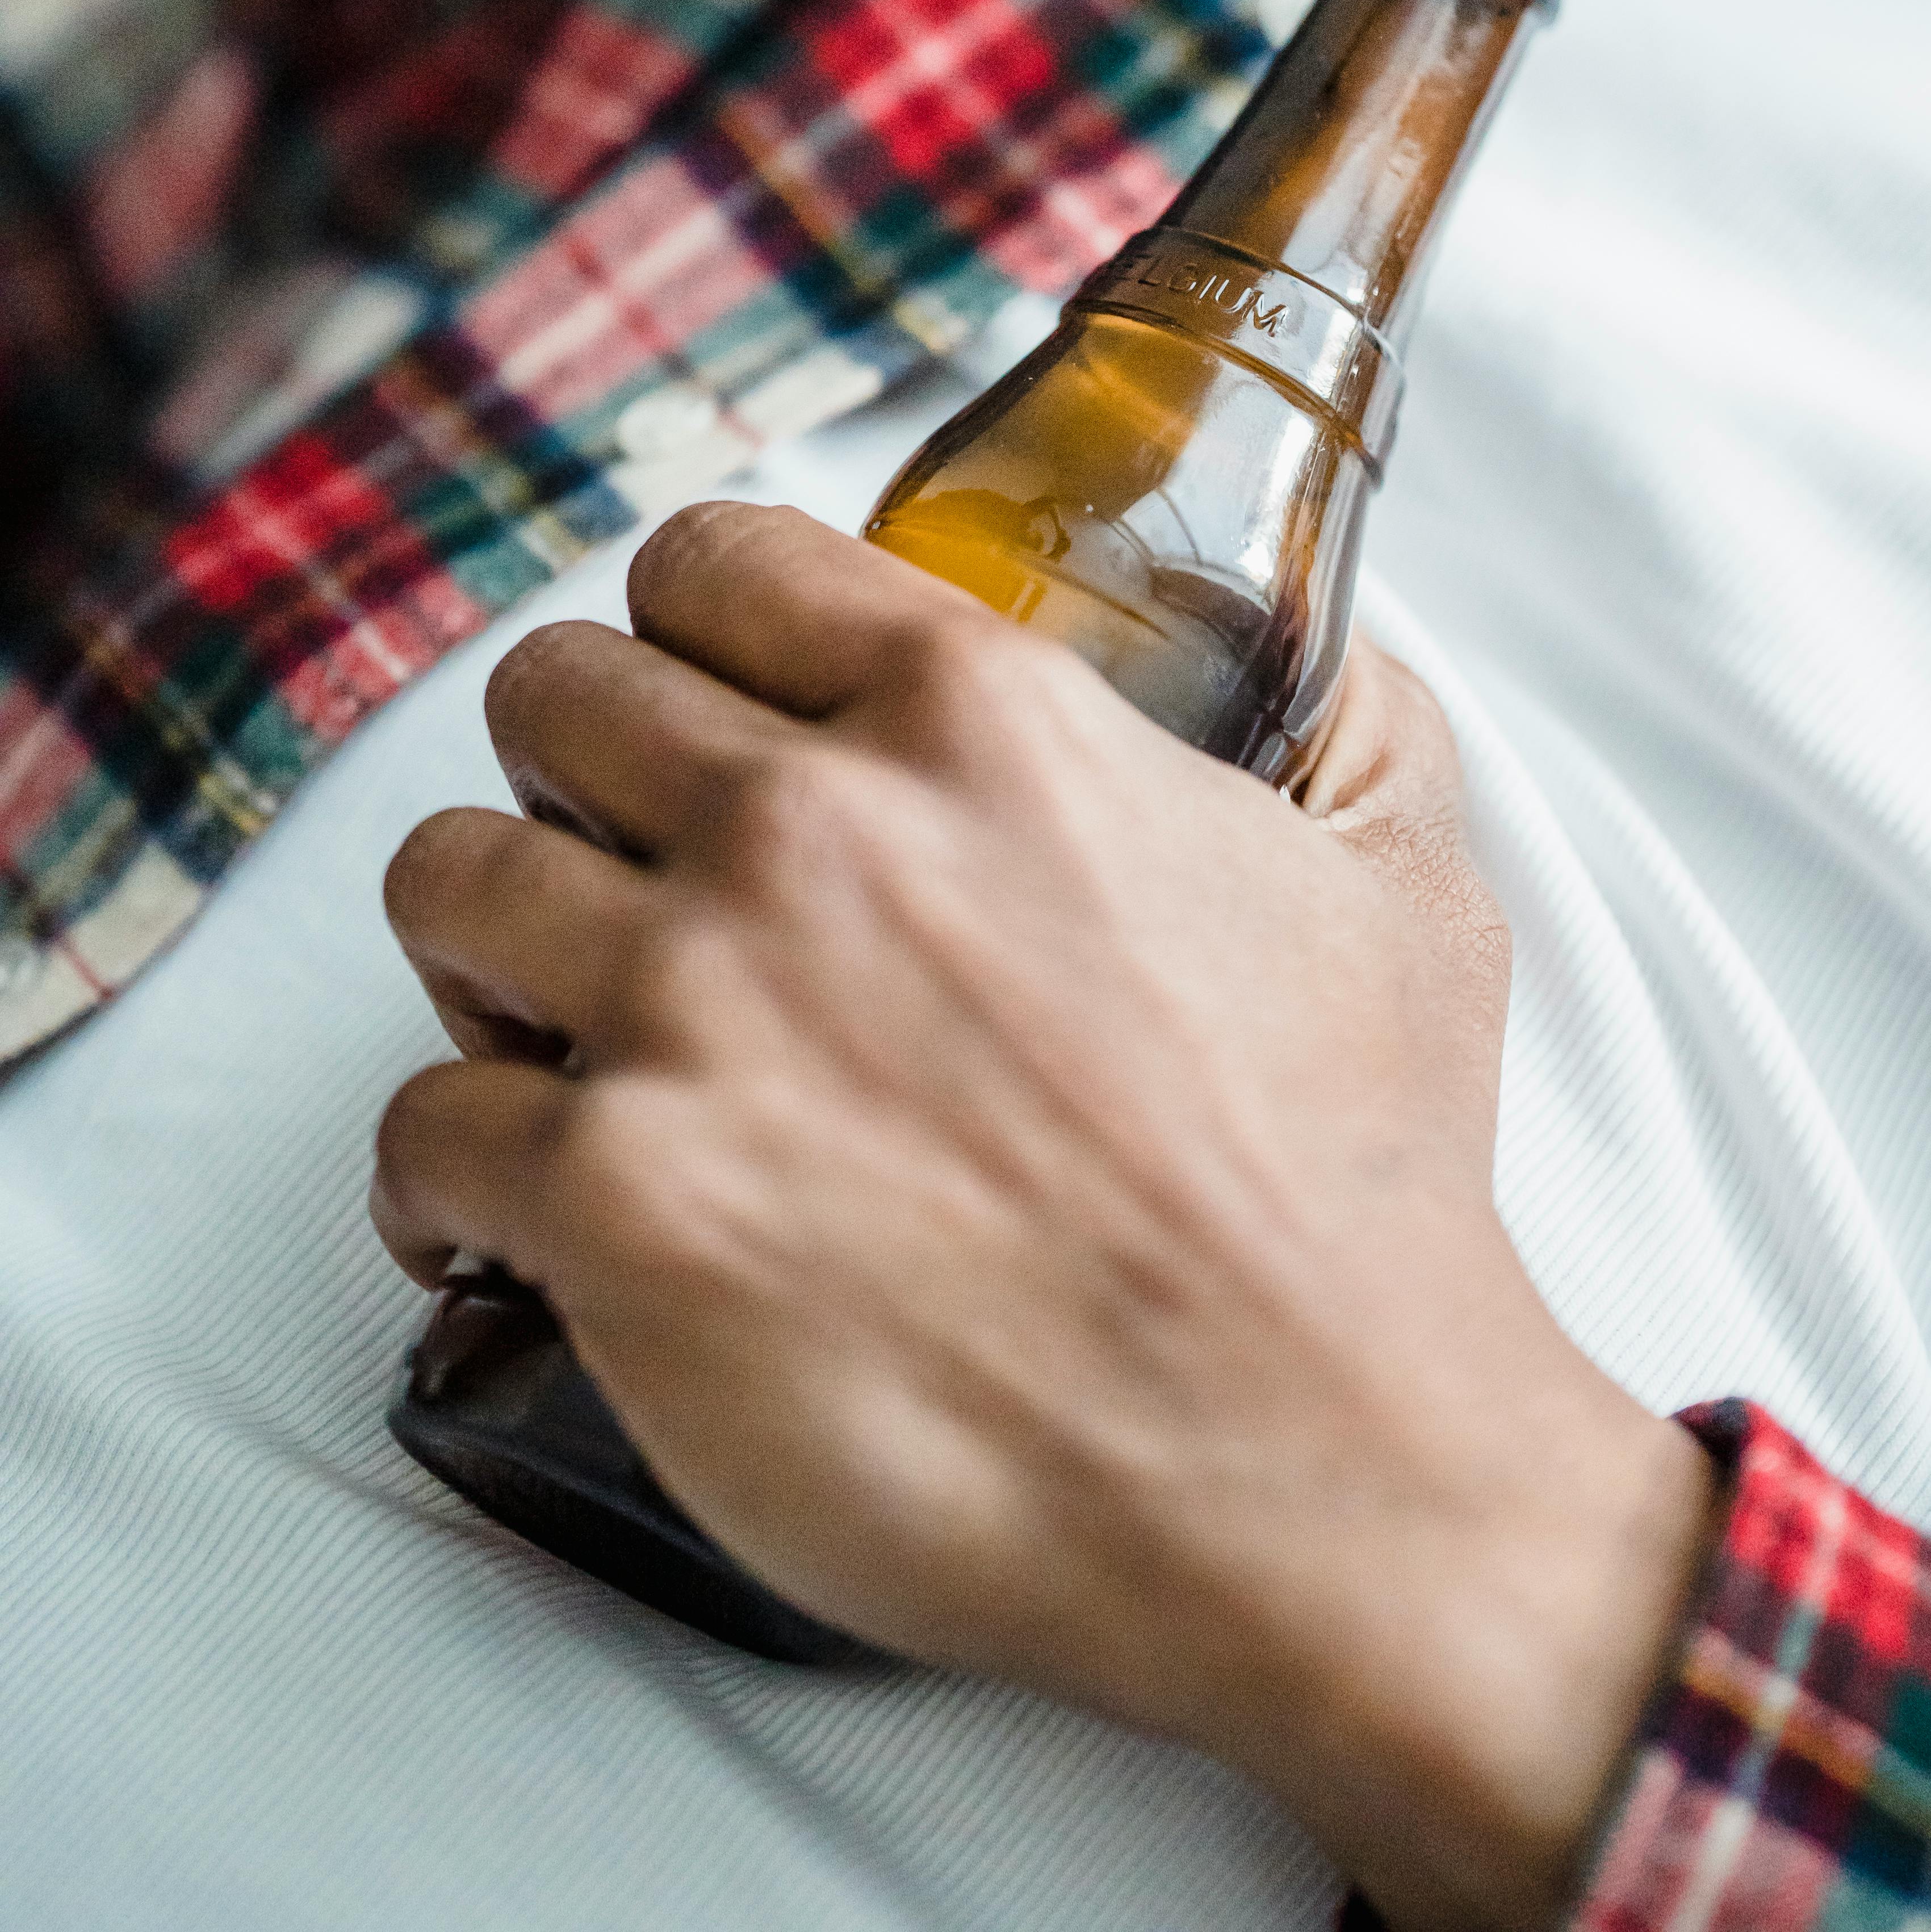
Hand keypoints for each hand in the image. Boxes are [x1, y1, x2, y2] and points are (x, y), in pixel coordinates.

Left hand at [372, 503, 1713, 1931]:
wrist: (1313, 1468)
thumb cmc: (1355, 1191)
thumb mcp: (1408, 886)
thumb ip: (1363, 729)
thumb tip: (1342, 653)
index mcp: (974, 721)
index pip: (712, 563)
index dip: (687, 632)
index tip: (697, 709)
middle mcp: (809, 831)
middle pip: (549, 698)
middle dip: (573, 779)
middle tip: (625, 881)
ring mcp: (694, 1011)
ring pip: (447, 881)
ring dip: (488, 956)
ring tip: (554, 1038)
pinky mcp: (617, 1205)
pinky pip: (421, 1129)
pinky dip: (447, 1179)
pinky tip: (516, 1224)